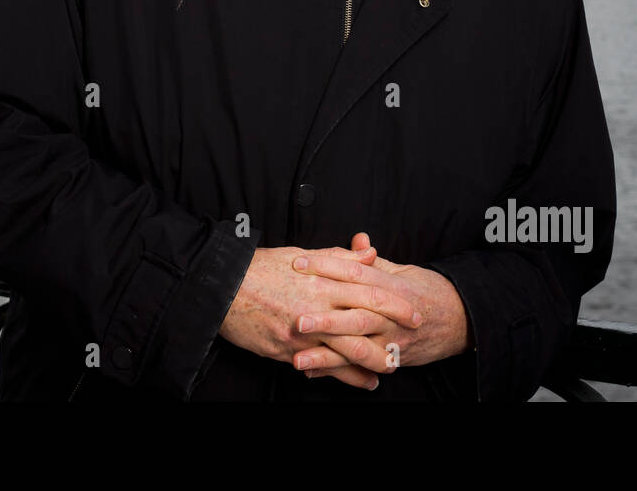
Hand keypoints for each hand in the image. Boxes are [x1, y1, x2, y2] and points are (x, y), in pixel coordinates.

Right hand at [219, 237, 423, 390]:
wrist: (222, 288)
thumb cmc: (261, 268)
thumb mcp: (302, 255)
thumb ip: (339, 258)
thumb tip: (370, 253)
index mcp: (322, 280)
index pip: (368, 291)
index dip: (394, 303)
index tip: (414, 311)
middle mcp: (317, 305)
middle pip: (365, 322)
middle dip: (392, 334)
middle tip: (410, 341)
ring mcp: (303, 331)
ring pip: (348, 349)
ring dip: (373, 361)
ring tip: (391, 367)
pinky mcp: (288, 350)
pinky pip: (323, 367)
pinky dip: (345, 377)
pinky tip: (361, 382)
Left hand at [291, 233, 470, 380]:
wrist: (462, 319)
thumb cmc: (427, 291)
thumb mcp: (403, 271)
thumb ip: (374, 261)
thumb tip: (358, 238)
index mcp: (391, 286)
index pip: (354, 273)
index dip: (326, 267)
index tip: (297, 263)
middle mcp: (391, 316)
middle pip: (355, 314)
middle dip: (325, 318)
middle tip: (296, 316)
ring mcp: (391, 341)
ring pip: (358, 347)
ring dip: (327, 353)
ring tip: (298, 355)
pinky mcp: (391, 359)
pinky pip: (361, 368)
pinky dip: (336, 372)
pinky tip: (312, 371)